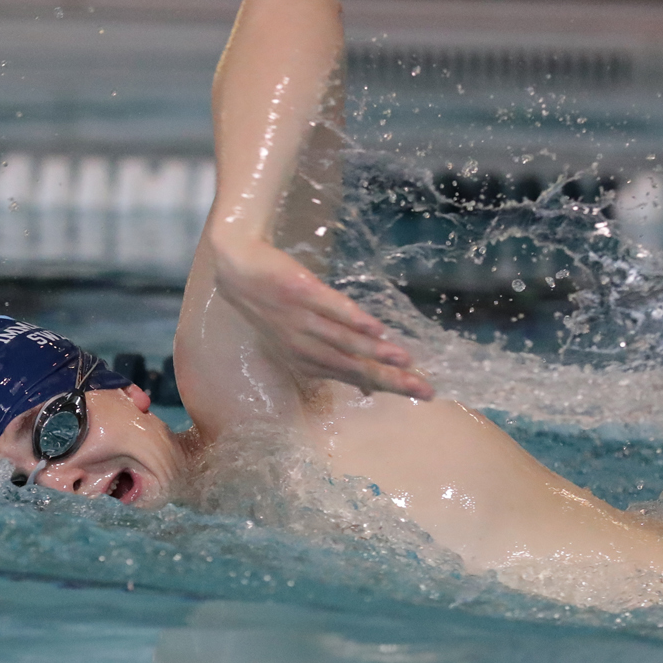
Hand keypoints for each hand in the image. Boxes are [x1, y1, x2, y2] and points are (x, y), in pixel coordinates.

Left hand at [210, 234, 433, 399]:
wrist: (237, 269)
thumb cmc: (273, 309)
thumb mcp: (297, 343)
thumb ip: (332, 363)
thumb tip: (367, 389)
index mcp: (304, 361)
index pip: (352, 377)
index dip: (385, 386)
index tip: (420, 394)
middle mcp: (302, 346)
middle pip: (352, 366)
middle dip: (390, 380)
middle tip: (424, 389)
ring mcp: (300, 320)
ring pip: (343, 340)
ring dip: (375, 352)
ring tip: (406, 360)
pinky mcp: (300, 292)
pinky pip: (330, 308)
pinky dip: (353, 319)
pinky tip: (377, 328)